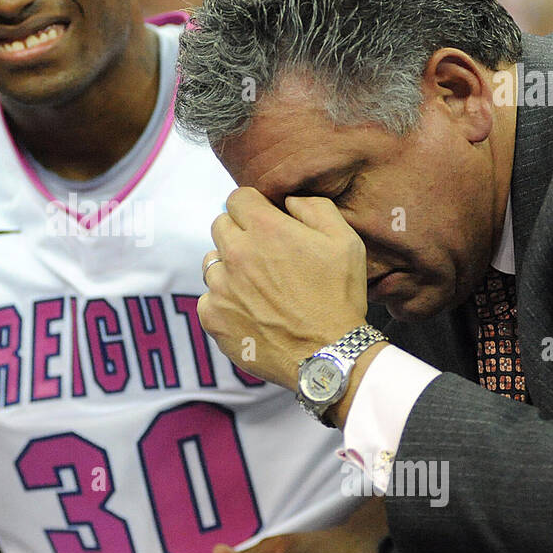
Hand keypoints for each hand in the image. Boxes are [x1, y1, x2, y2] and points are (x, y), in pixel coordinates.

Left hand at [199, 187, 367, 389]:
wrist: (328, 354)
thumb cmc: (339, 297)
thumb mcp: (344, 241)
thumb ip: (314, 207)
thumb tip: (289, 200)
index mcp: (266, 229)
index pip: (238, 198)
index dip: (253, 207)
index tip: (265, 222)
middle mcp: (236, 253)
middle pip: (220, 225)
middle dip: (240, 233)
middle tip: (265, 255)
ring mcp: (220, 287)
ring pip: (212, 261)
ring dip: (230, 267)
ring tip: (258, 287)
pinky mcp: (212, 316)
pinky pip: (208, 297)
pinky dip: (224, 301)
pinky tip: (249, 311)